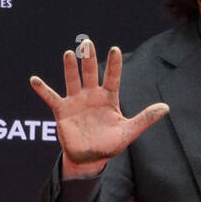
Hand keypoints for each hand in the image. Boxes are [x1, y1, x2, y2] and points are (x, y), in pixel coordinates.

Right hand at [30, 42, 168, 175]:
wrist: (90, 158)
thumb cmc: (110, 144)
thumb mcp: (129, 131)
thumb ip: (145, 118)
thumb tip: (166, 107)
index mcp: (109, 98)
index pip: (113, 78)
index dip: (114, 65)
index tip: (114, 49)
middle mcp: (92, 95)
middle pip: (91, 73)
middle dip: (90, 59)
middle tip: (88, 43)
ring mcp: (76, 101)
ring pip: (73, 80)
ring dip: (71, 68)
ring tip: (70, 53)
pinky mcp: (63, 111)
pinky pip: (51, 98)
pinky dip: (43, 90)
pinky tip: (34, 80)